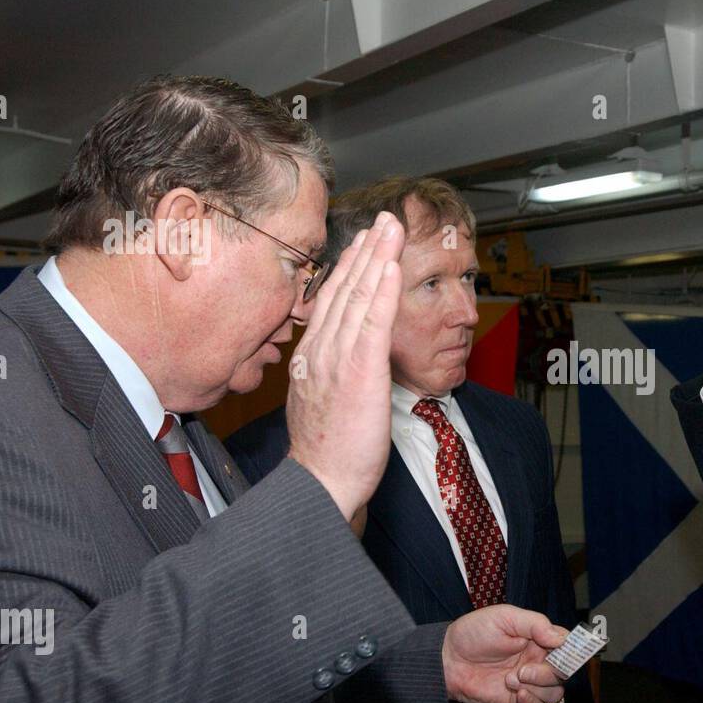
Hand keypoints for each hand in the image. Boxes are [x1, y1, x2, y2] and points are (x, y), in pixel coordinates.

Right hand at [286, 212, 403, 521]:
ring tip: (390, 228)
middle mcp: (320, 351)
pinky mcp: (359, 371)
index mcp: (311, 357)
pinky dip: (382, 291)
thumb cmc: (326, 452)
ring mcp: (337, 359)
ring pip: (359, 298)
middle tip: (381, 220)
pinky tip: (391, 267)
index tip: (362, 243)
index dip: (349, 268)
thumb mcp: (320, 401)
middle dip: (365, 251)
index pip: (331, 302)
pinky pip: (373, 323)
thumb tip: (339, 360)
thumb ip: (329, 373)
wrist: (320, 482)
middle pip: (344, 290)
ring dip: (376, 258)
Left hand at [441, 605, 568, 702]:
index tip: (561, 651)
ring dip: (538, 687)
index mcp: (538, 639)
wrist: (447, 659)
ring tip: (512, 679)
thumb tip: (562, 638)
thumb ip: (535, 624)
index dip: (571, 650)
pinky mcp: (517, 701)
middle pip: (564, 673)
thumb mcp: (505, 617)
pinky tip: (517, 693)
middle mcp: (537, 661)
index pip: (568, 647)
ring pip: (555, 693)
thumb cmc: (473, 633)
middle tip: (524, 669)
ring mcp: (528, 683)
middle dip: (548, 673)